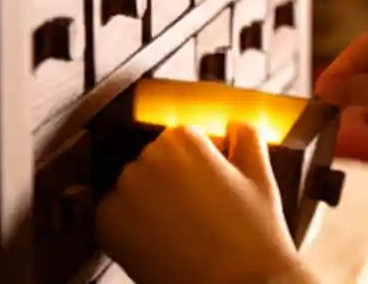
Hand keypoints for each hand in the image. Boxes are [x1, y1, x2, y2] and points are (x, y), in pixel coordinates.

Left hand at [96, 123, 304, 283]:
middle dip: (174, 183)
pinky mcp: (106, 224)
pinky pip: (117, 217)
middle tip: (202, 212)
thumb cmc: (252, 237)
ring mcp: (123, 191)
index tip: (213, 187)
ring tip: (185, 230)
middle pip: (157, 162)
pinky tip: (163, 241)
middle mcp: (147, 158)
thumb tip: (235, 126)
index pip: (184, 140)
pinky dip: (133, 229)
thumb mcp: (261, 177)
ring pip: (137, 189)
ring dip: (153, 204)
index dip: (202, 165)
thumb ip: (248, 138)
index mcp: (183, 140)